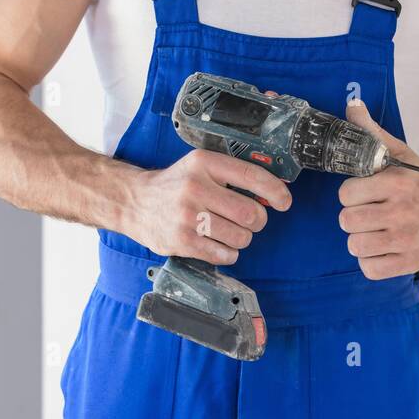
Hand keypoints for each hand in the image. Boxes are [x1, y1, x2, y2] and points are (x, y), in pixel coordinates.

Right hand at [133, 148, 291, 265]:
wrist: (135, 202)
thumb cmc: (175, 185)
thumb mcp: (199, 167)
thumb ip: (231, 175)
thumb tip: (270, 194)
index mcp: (204, 163)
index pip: (251, 176)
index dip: (275, 191)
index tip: (284, 202)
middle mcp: (195, 187)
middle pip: (250, 213)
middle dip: (257, 221)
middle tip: (250, 221)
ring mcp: (187, 216)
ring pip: (240, 237)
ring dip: (241, 239)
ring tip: (228, 232)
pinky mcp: (182, 241)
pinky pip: (223, 255)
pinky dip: (228, 253)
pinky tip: (217, 244)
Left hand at [338, 100, 418, 278]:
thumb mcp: (400, 154)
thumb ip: (371, 131)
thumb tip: (351, 104)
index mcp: (397, 184)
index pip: (346, 194)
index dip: (351, 195)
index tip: (363, 194)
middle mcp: (401, 213)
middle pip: (347, 222)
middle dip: (354, 217)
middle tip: (369, 214)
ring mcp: (406, 240)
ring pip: (355, 246)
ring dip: (362, 240)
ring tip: (376, 232)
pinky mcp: (410, 263)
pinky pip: (370, 269)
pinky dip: (371, 261)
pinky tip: (382, 249)